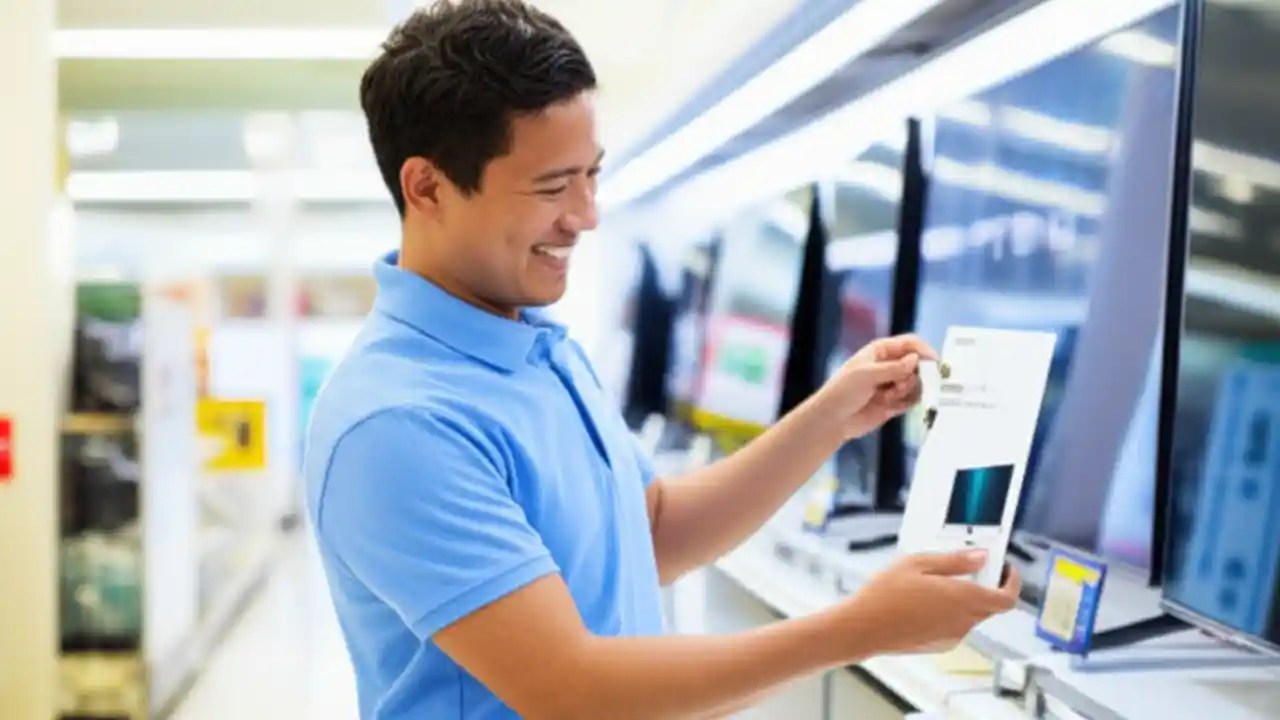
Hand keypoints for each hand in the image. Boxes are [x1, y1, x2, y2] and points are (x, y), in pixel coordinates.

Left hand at [820, 334, 937, 439]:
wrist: (832, 420)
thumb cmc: (842, 392)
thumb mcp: (866, 375)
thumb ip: (892, 368)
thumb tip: (915, 359)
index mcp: (880, 351)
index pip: (909, 343)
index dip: (923, 350)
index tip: (933, 362)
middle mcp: (889, 365)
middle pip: (917, 364)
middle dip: (915, 374)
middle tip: (902, 385)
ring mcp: (892, 384)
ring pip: (917, 382)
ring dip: (908, 390)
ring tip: (889, 396)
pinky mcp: (895, 402)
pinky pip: (912, 399)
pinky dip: (908, 402)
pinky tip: (892, 405)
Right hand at [825, 551, 1020, 658]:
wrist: (863, 628)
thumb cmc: (885, 594)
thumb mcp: (918, 564)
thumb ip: (955, 561)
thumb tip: (981, 558)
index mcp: (963, 598)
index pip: (1006, 598)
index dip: (1012, 583)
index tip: (1006, 569)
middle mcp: (963, 621)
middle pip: (991, 606)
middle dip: (987, 587)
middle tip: (968, 569)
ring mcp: (952, 636)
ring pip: (972, 615)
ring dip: (966, 599)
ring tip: (936, 584)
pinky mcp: (940, 644)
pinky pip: (956, 626)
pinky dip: (952, 612)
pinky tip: (925, 602)